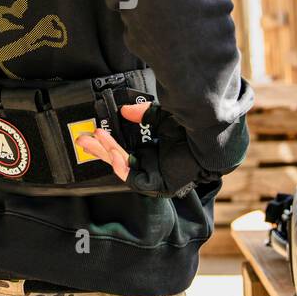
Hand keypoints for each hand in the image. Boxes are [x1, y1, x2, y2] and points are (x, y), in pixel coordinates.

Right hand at [75, 102, 205, 197]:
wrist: (213, 135)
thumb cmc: (195, 128)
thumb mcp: (163, 117)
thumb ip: (143, 114)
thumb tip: (124, 111)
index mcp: (154, 151)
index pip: (124, 151)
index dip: (107, 144)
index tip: (93, 133)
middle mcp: (154, 164)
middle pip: (120, 161)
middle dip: (100, 151)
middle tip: (83, 140)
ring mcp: (158, 176)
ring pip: (125, 170)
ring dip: (110, 155)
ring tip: (100, 141)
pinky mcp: (163, 184)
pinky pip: (137, 180)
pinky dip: (124, 169)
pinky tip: (117, 155)